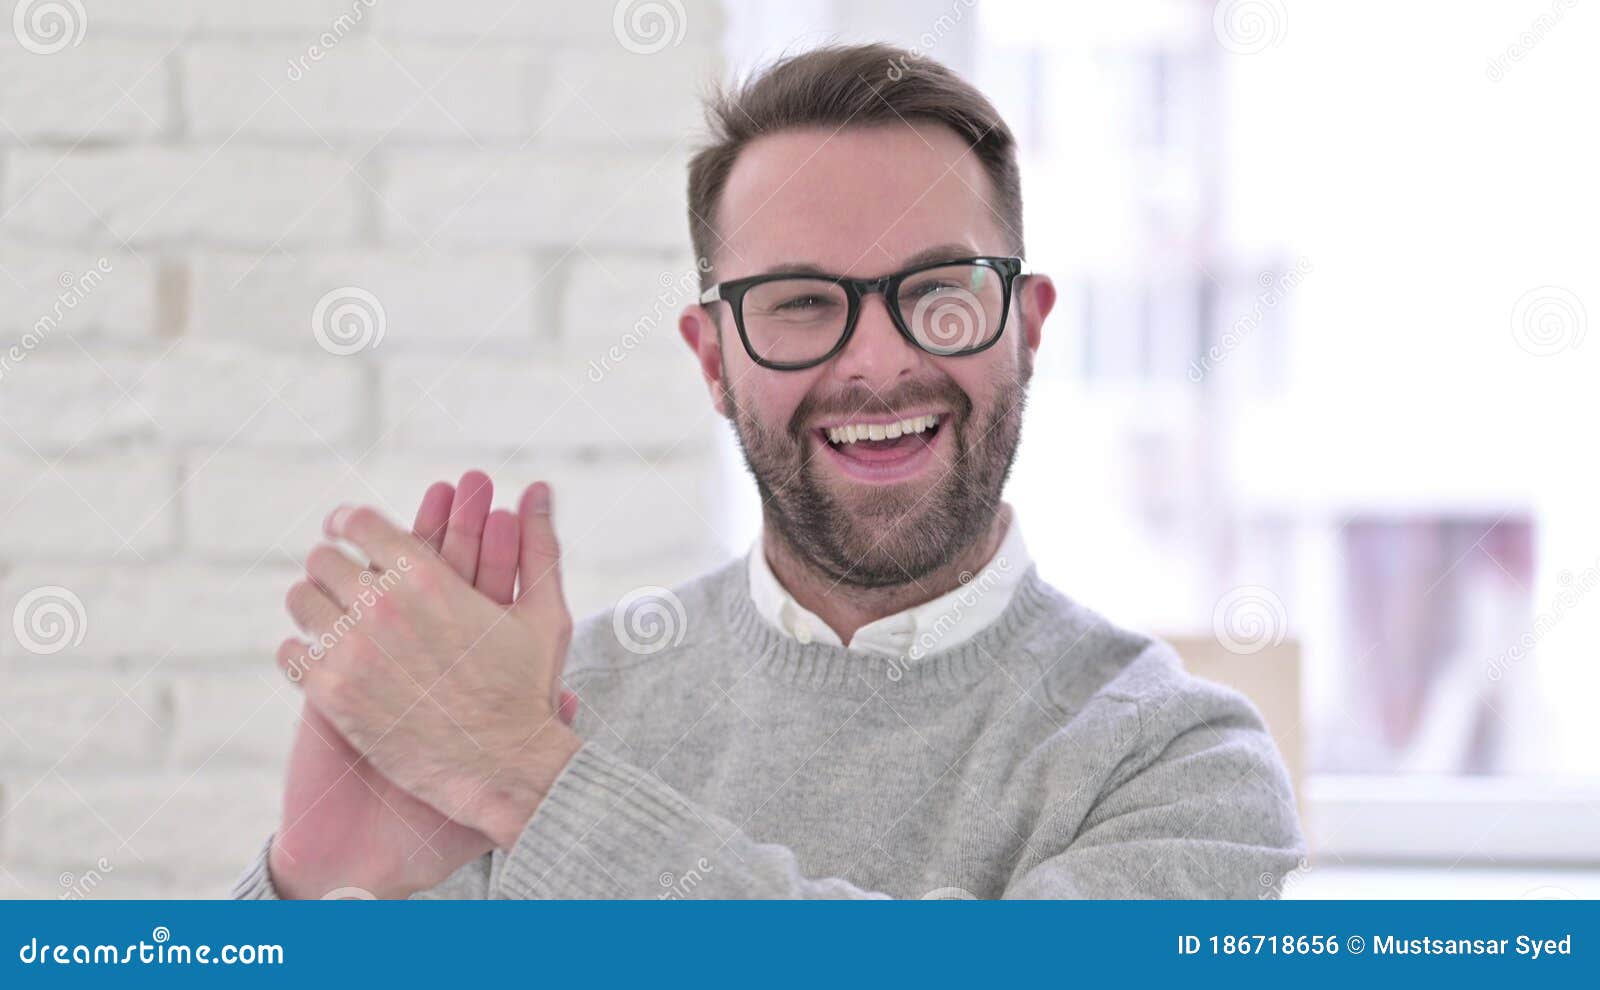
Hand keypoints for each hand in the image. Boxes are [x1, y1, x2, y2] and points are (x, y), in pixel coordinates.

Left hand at [280, 480, 581, 851]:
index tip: (344, 531)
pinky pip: (289, 653)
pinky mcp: (333, 695)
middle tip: (340, 580)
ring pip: (300, 602)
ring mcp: (352, 651)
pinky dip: (303, 652)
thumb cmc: (526, 689)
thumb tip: (541, 489)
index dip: (347, 522)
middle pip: (321, 559)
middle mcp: (382, 607)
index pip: (358, 524)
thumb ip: (538, 545)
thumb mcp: (543, 612)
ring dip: (314, 605)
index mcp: (427, 578)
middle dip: (332, 565)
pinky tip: (326, 659)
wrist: (504, 765)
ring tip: (331, 618)